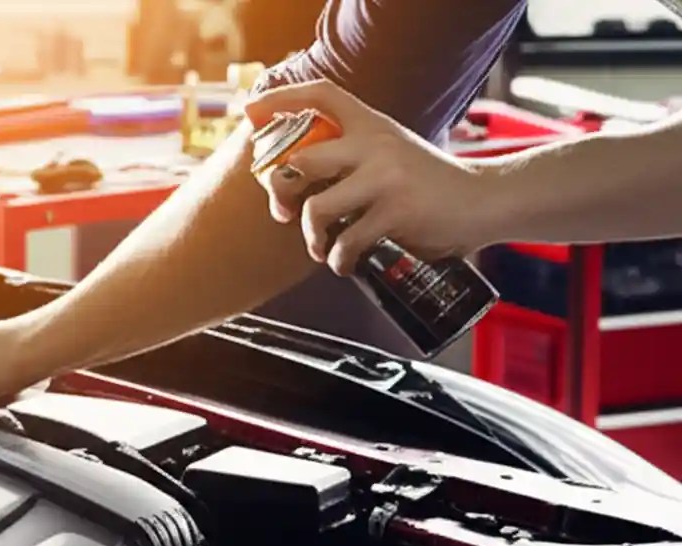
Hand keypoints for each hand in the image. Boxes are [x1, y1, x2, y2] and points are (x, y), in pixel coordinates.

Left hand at [245, 80, 498, 274]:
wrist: (483, 200)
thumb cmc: (427, 183)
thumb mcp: (390, 151)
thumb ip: (351, 153)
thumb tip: (293, 173)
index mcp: (372, 123)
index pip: (322, 94)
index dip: (281, 100)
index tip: (251, 114)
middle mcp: (375, 143)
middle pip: (300, 160)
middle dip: (280, 192)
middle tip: (284, 213)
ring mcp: (385, 177)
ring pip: (317, 209)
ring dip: (311, 237)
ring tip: (322, 247)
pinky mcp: (396, 212)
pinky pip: (345, 242)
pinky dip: (339, 259)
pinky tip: (346, 262)